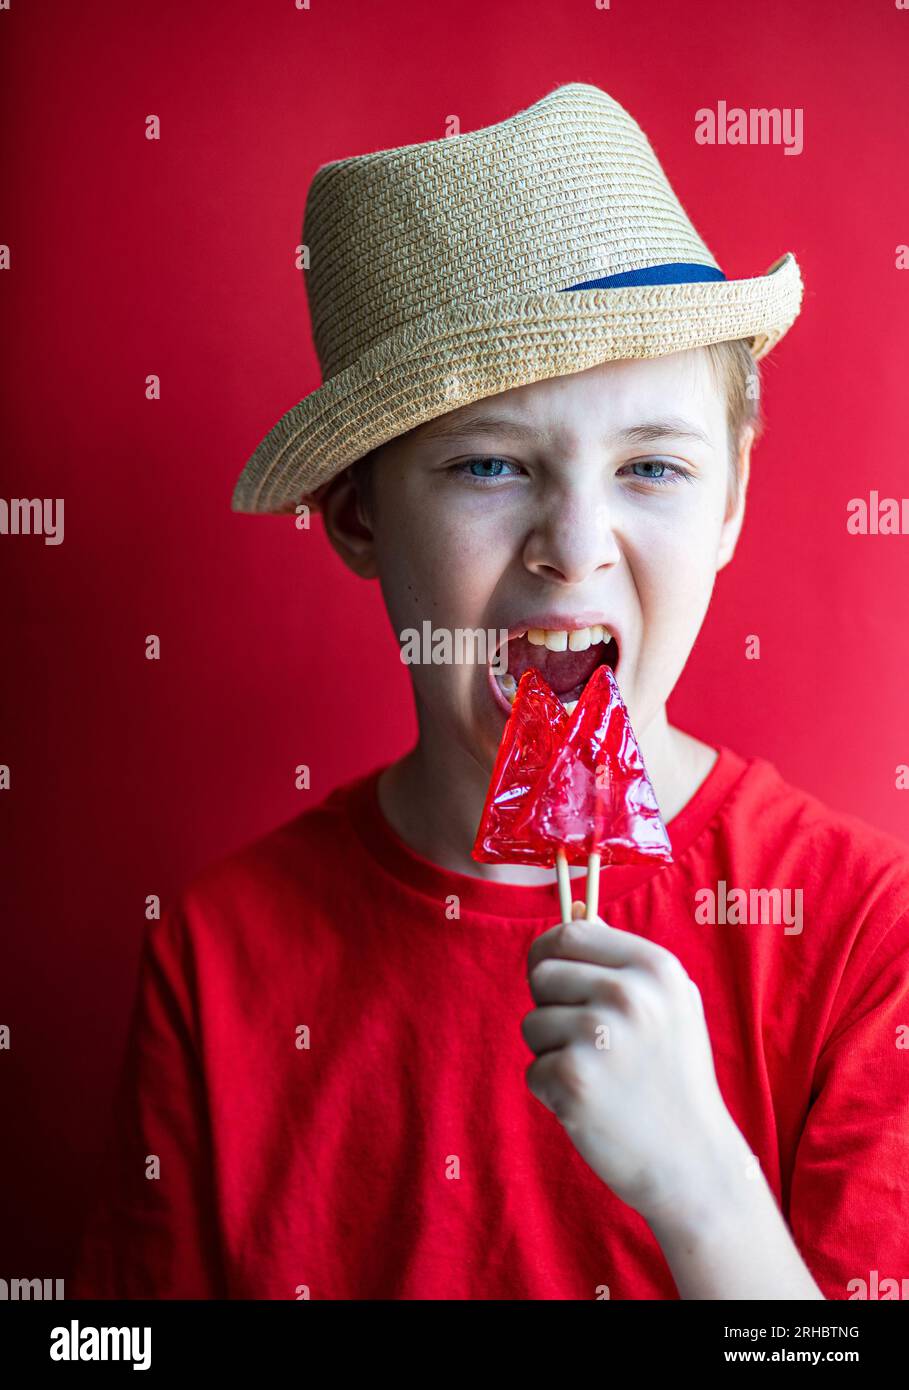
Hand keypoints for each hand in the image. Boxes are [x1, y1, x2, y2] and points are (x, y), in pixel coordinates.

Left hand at [522, 900, 744, 1224]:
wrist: (691, 1160)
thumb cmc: (674, 1077)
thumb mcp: (671, 1004)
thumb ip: (624, 961)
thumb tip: (573, 916)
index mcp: (654, 967)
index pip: (569, 934)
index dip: (550, 955)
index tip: (554, 979)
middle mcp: (629, 993)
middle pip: (541, 973)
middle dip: (551, 1006)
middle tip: (587, 1042)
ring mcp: (600, 1035)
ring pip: (532, 1023)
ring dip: (552, 1052)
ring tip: (598, 1076)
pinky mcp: (574, 1078)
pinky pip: (534, 1069)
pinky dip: (554, 1091)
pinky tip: (592, 1104)